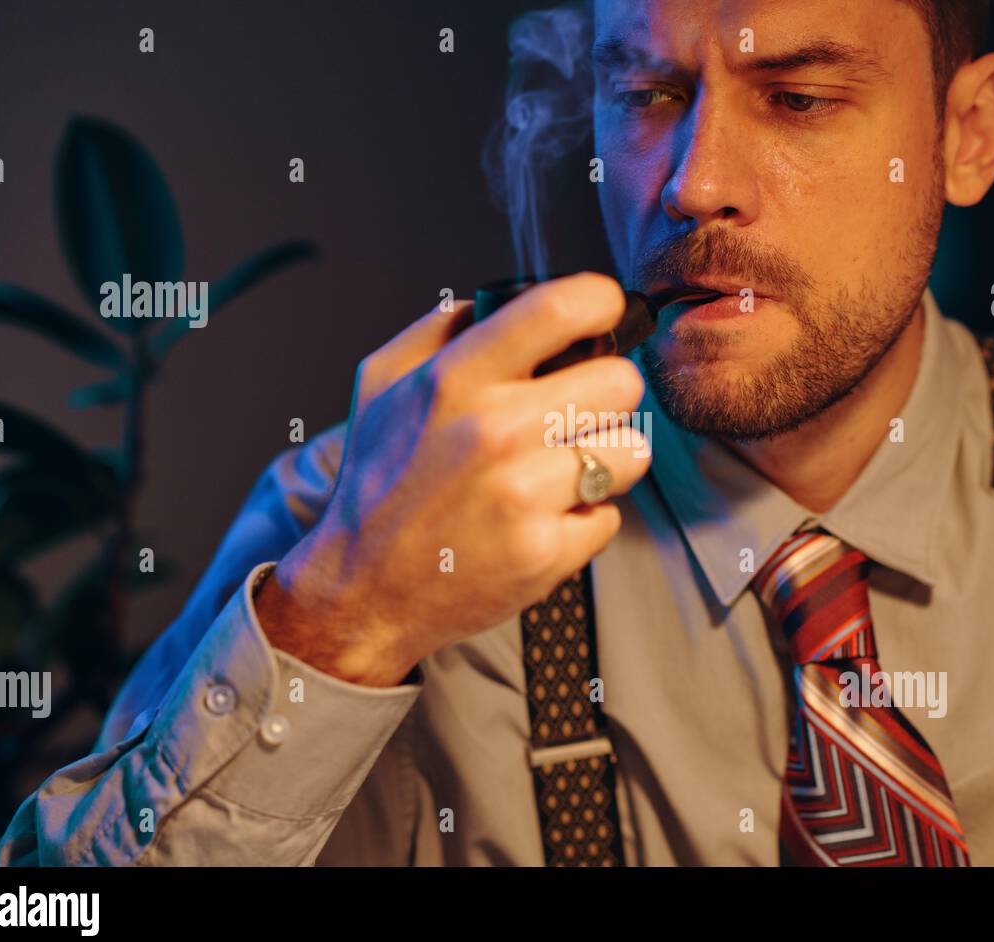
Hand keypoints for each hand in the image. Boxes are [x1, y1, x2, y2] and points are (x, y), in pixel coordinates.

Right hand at [256, 273, 650, 685]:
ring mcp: (524, 496)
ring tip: (557, 473)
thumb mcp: (383, 383)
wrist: (363, 590)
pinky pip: (609, 516)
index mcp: (457, 380)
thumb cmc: (379, 485)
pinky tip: (541, 521)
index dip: (601, 302)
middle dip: (607, 396)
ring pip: (630, 452)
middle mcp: (494, 432)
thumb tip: (500, 299)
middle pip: (621, 383)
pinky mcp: (545, 552)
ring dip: (604, 462)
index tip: (605, 313)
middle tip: (576, 415)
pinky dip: (582, 520)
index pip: (559, 309)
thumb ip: (442, 328)